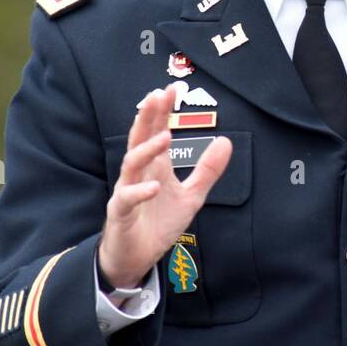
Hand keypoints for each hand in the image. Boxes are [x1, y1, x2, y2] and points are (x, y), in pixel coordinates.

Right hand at [98, 83, 231, 288]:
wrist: (136, 258)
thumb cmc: (158, 224)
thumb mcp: (191, 196)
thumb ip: (207, 170)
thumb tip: (226, 141)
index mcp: (154, 167)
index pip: (155, 131)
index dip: (162, 110)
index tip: (172, 88)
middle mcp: (138, 174)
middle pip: (139, 139)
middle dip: (148, 117)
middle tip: (157, 95)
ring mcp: (127, 191)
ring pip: (131, 164)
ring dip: (147, 149)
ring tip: (165, 135)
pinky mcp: (121, 213)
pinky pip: (127, 198)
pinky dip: (140, 192)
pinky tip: (155, 186)